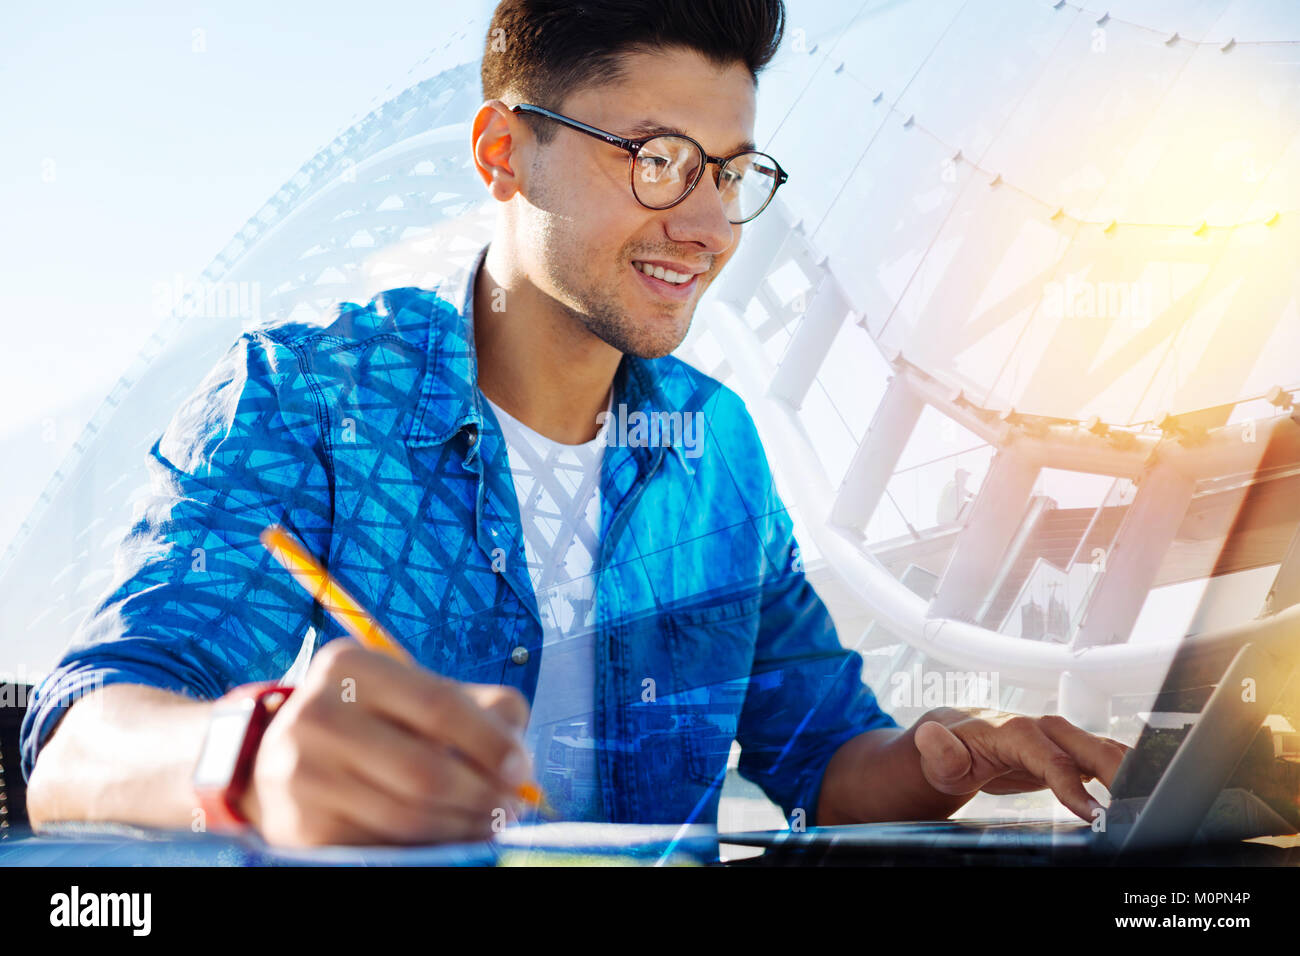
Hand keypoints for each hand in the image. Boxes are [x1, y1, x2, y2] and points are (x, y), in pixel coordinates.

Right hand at [236, 638, 531, 845]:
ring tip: (490, 823)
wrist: (279, 760)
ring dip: (463, 826)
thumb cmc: (370, 719)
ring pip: (408, 815)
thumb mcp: (413, 693)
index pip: (438, 705)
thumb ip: (477, 706)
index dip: (490, 741)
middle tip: (513, 807)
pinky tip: (449, 837)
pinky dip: (427, 846)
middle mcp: (317, 715)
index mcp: (350, 667)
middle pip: (425, 769)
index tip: (522, 768)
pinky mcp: (301, 826)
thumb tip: (517, 752)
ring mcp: (302, 774)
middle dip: (483, 794)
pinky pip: (383, 844)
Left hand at [913, 709, 1129, 820]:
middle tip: (1143, 806)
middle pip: (1089, 747)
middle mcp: (1042, 729)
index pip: (1049, 757)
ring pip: (1105, 750)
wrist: (952, 740)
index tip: (1093, 813)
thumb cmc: (946, 751)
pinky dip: (1128, 773)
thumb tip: (931, 735)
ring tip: (1157, 800)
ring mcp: (1060, 739)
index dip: (1071, 784)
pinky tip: (1147, 793)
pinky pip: (1105, 760)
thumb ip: (938, 750)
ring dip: (1132, 770)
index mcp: (1012, 730)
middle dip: (1119, 773)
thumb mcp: (935, 757)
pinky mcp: (1070, 753)